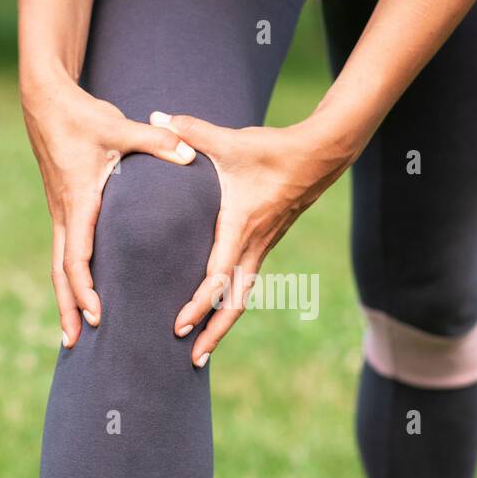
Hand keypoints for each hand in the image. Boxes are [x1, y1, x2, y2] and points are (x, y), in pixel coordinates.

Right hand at [21, 77, 196, 346]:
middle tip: (73, 344)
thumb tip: (190, 153)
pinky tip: (79, 299)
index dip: (86, 288)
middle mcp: (65, 213)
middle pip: (61, 273)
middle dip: (68, 309)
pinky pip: (65, 253)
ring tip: (70, 336)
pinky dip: (69, 281)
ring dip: (64, 301)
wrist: (46, 101)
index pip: (78, 256)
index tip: (97, 314)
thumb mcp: (120, 126)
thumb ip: (157, 141)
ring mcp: (61, 213)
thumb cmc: (83, 115)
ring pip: (59, 267)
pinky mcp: (64, 209)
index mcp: (78, 201)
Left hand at [150, 111, 356, 366]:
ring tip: (202, 349)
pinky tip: (217, 311)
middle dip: (214, 333)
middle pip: (235, 302)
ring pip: (243, 296)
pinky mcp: (265, 243)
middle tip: (193, 359)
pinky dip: (231, 302)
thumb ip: (190, 131)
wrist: (321, 154)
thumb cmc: (273, 150)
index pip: (218, 276)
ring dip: (223, 324)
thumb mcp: (231, 141)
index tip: (180, 325)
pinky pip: (246, 281)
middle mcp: (253, 245)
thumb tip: (156, 118)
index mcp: (240, 227)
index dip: (199, 304)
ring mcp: (262, 247)